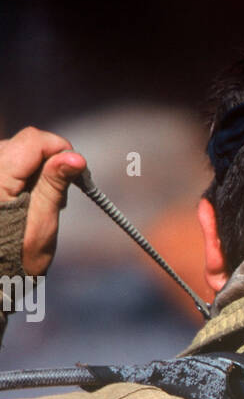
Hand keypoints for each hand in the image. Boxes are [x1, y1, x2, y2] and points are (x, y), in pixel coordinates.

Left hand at [0, 126, 86, 274]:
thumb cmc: (17, 257)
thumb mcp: (42, 223)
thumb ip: (54, 185)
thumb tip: (76, 157)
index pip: (33, 141)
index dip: (60, 149)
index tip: (78, 170)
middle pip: (25, 143)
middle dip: (49, 162)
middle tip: (60, 195)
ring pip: (18, 150)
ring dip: (37, 169)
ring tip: (42, 200)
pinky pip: (10, 161)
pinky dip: (25, 174)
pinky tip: (29, 197)